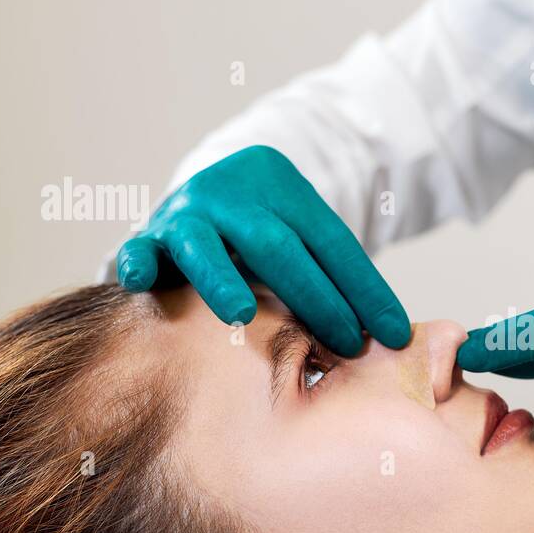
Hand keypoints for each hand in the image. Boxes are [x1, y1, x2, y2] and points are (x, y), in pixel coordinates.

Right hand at [116, 145, 409, 355]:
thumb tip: (387, 339)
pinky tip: (139, 280)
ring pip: (205, 245)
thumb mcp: (303, 240)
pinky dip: (137, 264)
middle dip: (316, 298)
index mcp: (283, 188)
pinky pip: (138, 250)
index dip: (366, 289)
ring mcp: (188, 212)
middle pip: (277, 247)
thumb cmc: (267, 241)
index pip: (332, 242)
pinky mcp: (149, 235)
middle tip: (347, 344)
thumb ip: (333, 277)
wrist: (202, 201)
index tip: (396, 334)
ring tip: (238, 315)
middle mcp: (233, 193)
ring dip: (222, 280)